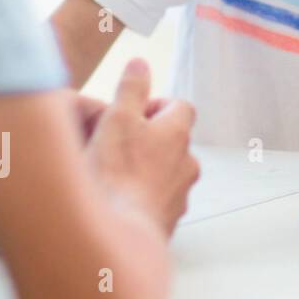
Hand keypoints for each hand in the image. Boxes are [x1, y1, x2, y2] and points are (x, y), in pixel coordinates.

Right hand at [85, 59, 199, 236]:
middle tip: (116, 144)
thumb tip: (141, 63)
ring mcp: (179, 196)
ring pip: (165, 174)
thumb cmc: (116, 174)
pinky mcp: (165, 223)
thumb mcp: (118, 118)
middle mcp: (187, 164)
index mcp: (178, 134)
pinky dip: (139, 199)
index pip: (181, 107)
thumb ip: (131, 88)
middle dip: (148, 140)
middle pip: (173, 142)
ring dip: (144, 171)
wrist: (117, 235)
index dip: (157, 105)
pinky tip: (114, 203)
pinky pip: (155, 203)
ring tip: (111, 176)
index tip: (133, 113)